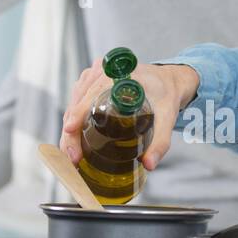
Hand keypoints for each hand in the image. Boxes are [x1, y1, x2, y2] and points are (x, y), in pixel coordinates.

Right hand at [59, 61, 199, 169]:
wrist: (167, 81)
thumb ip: (160, 141)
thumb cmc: (166, 93)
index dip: (77, 114)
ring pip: (73, 104)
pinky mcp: (92, 85)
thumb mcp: (167, 117)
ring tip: (73, 153)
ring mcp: (94, 78)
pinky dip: (74, 122)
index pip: (90, 94)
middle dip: (71, 133)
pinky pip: (76, 103)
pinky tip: (74, 140)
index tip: (69, 131)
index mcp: (117, 76)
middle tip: (74, 157)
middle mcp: (101, 73)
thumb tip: (149, 164)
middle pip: (77, 103)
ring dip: (70, 130)